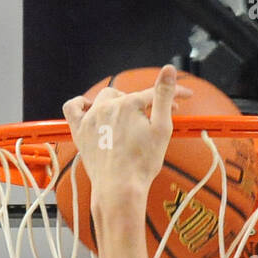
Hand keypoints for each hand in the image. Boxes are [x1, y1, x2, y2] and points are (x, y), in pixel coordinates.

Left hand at [62, 65, 192, 208]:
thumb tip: (168, 69)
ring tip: (127, 116)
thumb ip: (163, 96)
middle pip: (128, 96)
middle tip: (154, 118)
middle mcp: (107, 106)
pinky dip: (80, 104)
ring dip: (117, 102)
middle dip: (142, 103)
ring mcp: (91, 118)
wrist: (119, 188)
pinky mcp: (80, 131)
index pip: (153, 94)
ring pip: (104, 98)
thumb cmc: (141, 164)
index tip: (184, 98)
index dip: (173, 95)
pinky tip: (89, 108)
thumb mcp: (161, 129)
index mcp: (129, 104)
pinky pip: (73, 108)